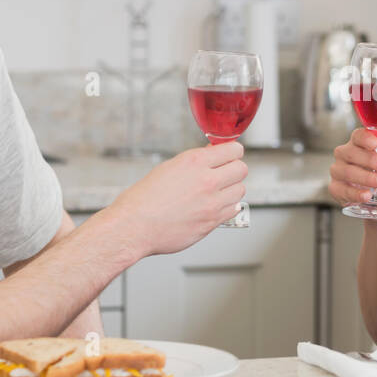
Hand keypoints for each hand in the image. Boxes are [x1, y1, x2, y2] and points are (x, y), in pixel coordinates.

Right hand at [105, 142, 247, 256]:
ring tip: (218, 192)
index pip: (233, 150)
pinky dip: (228, 207)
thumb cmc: (144, 200)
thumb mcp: (168, 168)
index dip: (233, 152)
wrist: (134, 226)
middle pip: (241, 169)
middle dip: (234, 169)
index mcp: (194, 162)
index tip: (231, 155)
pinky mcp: (212, 221)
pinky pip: (234, 209)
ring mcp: (212, 202)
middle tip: (226, 173)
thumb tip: (212, 154)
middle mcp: (206, 180)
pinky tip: (215, 206)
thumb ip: (195, 161)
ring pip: (240, 189)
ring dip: (232, 189)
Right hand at [329, 128, 376, 214]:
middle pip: (351, 153)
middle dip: (371, 160)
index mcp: (361, 144)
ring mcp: (339, 172)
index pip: (358, 136)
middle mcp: (346, 155)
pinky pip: (341, 190)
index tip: (375, 143)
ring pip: (347, 172)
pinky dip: (355, 194)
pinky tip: (367, 195)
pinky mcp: (337, 189)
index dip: (365, 138)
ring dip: (367, 178)